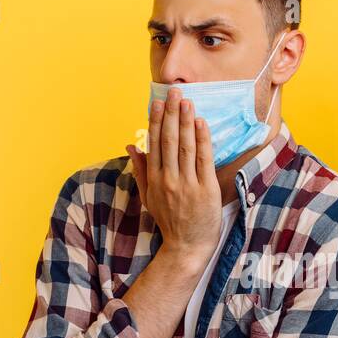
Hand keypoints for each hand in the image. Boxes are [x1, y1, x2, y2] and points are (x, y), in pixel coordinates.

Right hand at [127, 87, 221, 268]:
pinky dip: (202, 140)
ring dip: (186, 121)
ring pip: (186, 147)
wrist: (187, 246)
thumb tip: (131, 145)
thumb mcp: (149, 196)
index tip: (157, 101)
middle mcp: (169, 179)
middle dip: (171, 113)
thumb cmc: (169, 221)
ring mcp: (187, 184)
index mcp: (155, 179)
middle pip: (169, 140)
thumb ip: (141, 170)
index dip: (156, 120)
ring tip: (187, 101)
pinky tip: (201, 123)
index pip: (155, 143)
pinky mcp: (205, 190)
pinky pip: (204, 160)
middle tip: (174, 91)